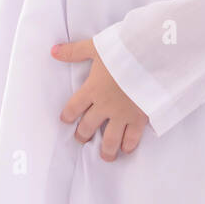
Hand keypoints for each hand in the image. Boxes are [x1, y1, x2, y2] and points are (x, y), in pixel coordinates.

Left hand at [52, 39, 148, 159]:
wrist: (152, 58)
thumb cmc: (124, 50)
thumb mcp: (97, 47)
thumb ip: (75, 51)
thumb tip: (53, 51)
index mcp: (92, 89)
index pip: (73, 107)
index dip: (68, 115)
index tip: (66, 120)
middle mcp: (105, 106)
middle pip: (88, 126)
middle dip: (83, 135)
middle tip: (82, 139)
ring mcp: (122, 114)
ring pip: (109, 139)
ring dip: (106, 149)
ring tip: (105, 156)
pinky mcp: (140, 118)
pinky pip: (132, 138)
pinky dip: (129, 145)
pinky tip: (127, 149)